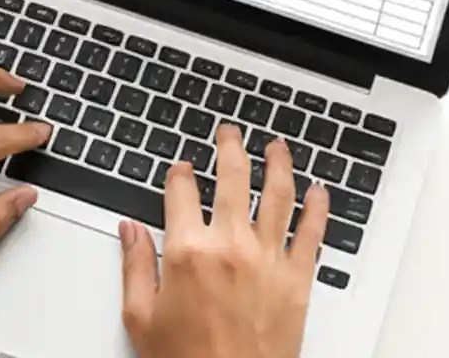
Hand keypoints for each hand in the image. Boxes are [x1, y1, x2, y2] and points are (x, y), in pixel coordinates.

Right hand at [119, 125, 329, 357]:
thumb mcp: (141, 316)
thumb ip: (135, 265)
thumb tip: (129, 230)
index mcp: (187, 252)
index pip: (182, 191)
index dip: (180, 174)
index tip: (182, 169)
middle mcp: (230, 247)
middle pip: (233, 177)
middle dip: (229, 147)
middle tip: (229, 133)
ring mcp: (268, 259)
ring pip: (277, 194)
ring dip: (277, 163)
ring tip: (276, 146)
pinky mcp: (297, 279)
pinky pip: (312, 231)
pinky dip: (318, 206)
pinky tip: (319, 190)